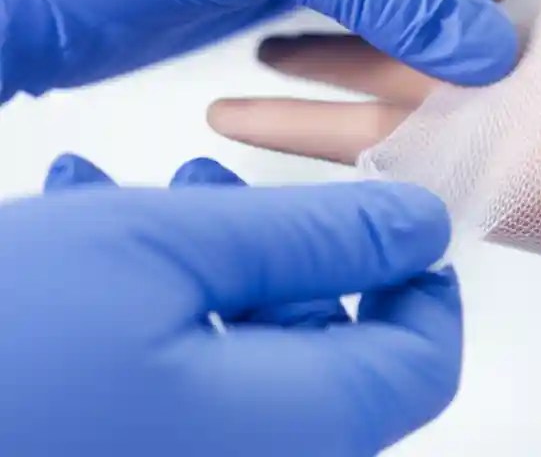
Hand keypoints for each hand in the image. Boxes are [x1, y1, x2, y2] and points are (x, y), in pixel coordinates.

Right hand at [1, 153, 461, 454]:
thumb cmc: (0, 343)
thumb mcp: (167, 249)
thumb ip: (315, 235)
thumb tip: (421, 223)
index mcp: (295, 433)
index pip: (421, 361)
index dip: (418, 277)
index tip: (386, 210)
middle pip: (328, 361)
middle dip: (285, 258)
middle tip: (224, 185)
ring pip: (240, 365)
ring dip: (208, 273)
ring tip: (143, 192)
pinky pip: (171, 394)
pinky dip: (150, 318)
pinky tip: (82, 238)